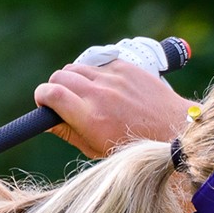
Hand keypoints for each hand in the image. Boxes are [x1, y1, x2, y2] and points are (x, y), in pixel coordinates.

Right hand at [34, 58, 190, 158]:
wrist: (172, 130)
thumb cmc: (133, 146)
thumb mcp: (96, 148)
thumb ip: (69, 132)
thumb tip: (46, 121)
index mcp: (90, 118)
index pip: (51, 93)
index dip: (41, 96)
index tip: (43, 103)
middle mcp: (100, 94)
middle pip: (60, 76)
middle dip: (54, 88)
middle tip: (62, 101)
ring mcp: (113, 77)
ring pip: (76, 67)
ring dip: (72, 79)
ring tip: (83, 95)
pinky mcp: (125, 66)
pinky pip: (97, 63)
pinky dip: (93, 74)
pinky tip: (104, 88)